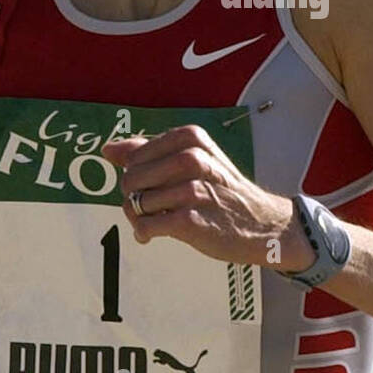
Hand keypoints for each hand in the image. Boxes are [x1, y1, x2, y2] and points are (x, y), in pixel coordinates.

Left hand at [101, 125, 315, 272]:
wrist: (263, 223)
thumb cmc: (224, 191)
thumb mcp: (194, 159)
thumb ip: (148, 151)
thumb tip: (108, 149)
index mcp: (190, 138)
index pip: (134, 156)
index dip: (137, 174)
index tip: (153, 185)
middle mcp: (192, 158)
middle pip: (130, 178)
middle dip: (134, 196)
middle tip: (154, 205)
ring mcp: (192, 190)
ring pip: (135, 203)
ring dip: (139, 217)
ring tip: (158, 219)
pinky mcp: (190, 221)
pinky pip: (145, 226)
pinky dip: (144, 233)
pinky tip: (154, 234)